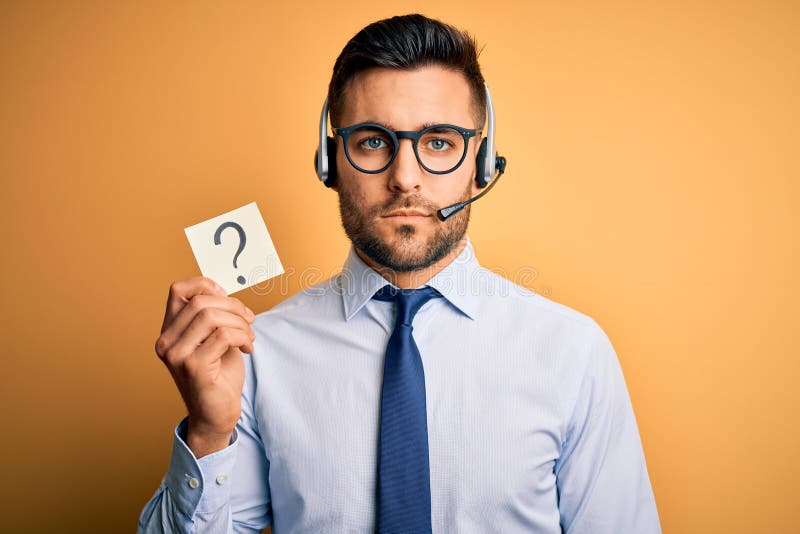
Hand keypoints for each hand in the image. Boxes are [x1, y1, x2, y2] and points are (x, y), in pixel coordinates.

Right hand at [154, 277, 255, 456]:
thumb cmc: (218, 376)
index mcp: (169, 331)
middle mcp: (166, 342)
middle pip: (200, 301)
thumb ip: (213, 316)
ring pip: (211, 317)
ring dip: (239, 322)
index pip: (178, 290)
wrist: (217, 415)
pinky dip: (241, 336)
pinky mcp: (194, 367)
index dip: (205, 285)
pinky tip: (247, 348)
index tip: (227, 297)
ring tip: (249, 335)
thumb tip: (224, 292)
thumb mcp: (214, 339)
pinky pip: (222, 336)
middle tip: (249, 319)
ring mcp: (177, 355)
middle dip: (233, 305)